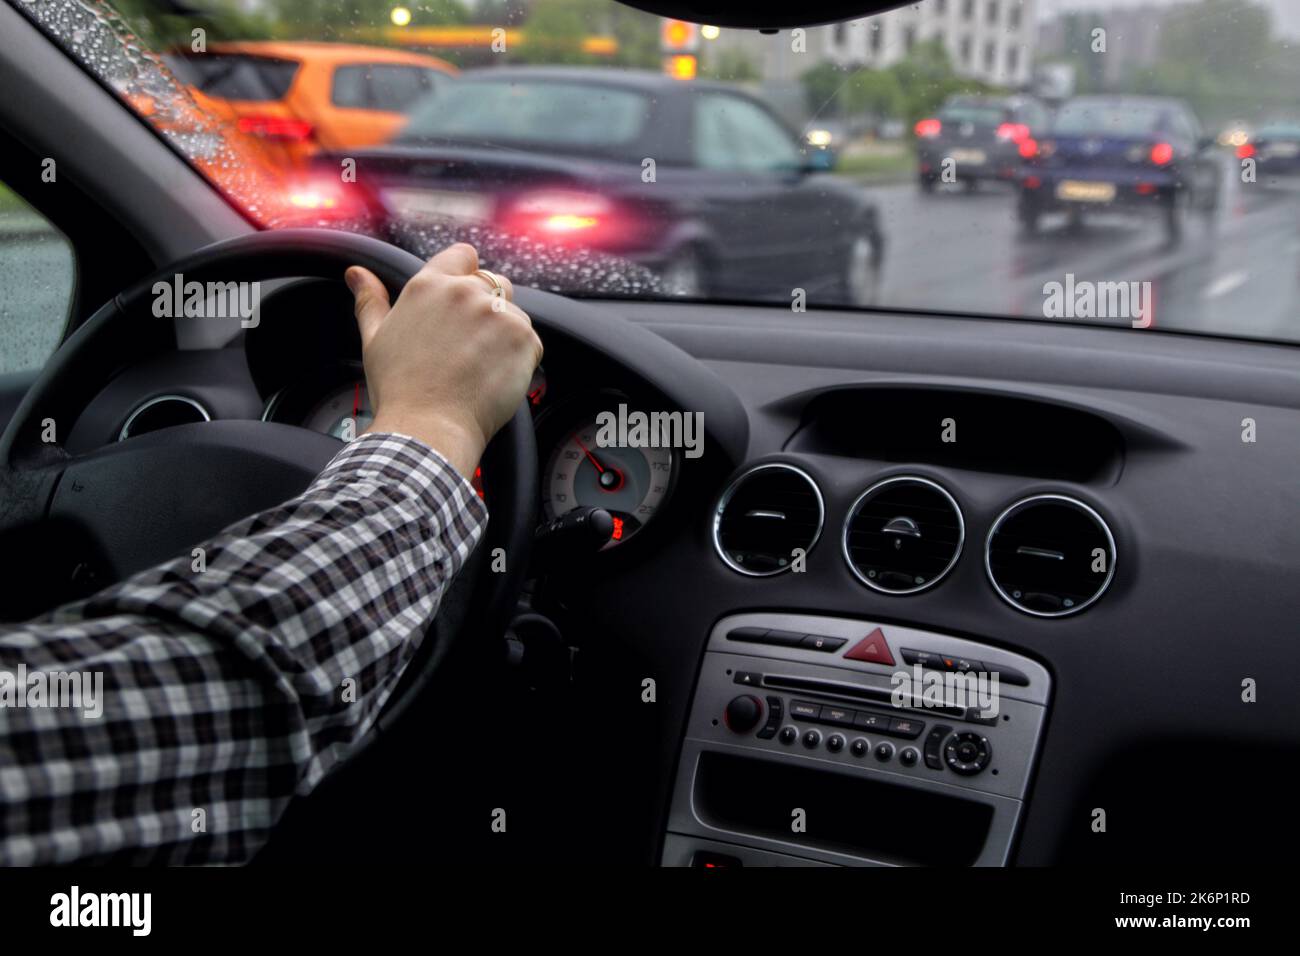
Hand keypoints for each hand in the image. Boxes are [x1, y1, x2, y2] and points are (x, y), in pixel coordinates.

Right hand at [345, 243, 541, 478]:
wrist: (428, 428)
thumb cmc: (399, 389)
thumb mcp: (375, 339)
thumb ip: (370, 300)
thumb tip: (356, 273)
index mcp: (429, 286)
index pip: (463, 256)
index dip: (467, 274)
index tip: (463, 302)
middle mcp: (465, 292)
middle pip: (495, 282)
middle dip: (488, 307)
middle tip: (469, 347)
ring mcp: (498, 313)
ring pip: (515, 314)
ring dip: (505, 335)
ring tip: (479, 368)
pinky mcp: (523, 338)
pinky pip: (531, 342)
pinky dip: (521, 359)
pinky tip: (495, 379)